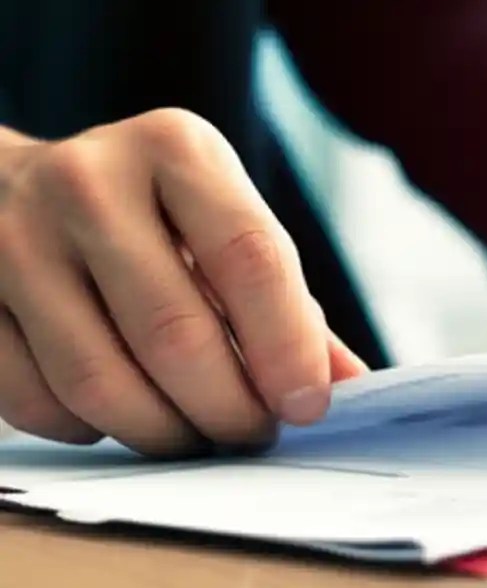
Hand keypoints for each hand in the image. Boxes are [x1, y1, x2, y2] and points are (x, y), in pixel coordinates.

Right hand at [0, 109, 366, 455]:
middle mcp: (89, 181)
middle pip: (175, 333)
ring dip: (164, 432)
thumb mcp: (225, 229)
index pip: (250, 258)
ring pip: (101, 381)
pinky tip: (117, 412)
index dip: (286, 347)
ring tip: (196, 435)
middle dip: (227, 409)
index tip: (308, 407)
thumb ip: (291, 307)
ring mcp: (13, 237)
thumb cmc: (152, 220)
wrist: (11, 190)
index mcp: (177, 151)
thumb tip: (352, 389)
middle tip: (251, 435)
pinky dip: (91, 429)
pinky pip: (38, 402)